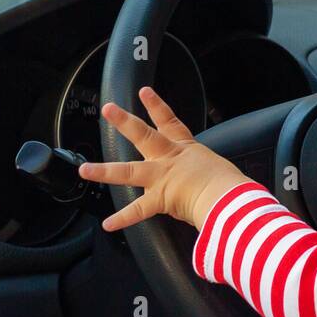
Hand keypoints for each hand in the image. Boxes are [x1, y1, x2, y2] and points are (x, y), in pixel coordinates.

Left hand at [79, 86, 250, 231]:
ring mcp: (162, 177)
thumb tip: (217, 184)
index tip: (144, 92)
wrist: (228, 197)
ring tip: (85, 169)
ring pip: (128, 171)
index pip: (170, 122)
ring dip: (104, 171)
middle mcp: (170, 160)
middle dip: (125, 122)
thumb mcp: (219, 170)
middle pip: (144, 136)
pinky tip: (108, 224)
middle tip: (108, 109)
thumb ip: (209, 174)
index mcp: (187, 150)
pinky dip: (123, 219)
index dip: (156, 106)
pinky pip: (138, 211)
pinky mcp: (160, 199)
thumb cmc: (231, 185)